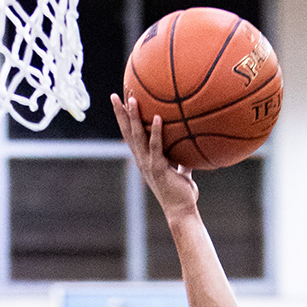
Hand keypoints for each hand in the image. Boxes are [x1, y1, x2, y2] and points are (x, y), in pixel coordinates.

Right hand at [110, 93, 197, 219]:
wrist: (180, 211)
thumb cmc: (182, 194)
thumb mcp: (182, 173)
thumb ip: (182, 161)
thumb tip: (191, 149)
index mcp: (144, 159)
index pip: (131, 135)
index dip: (124, 119)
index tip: (121, 102)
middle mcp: (142, 160)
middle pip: (127, 132)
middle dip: (120, 113)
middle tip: (115, 95)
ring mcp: (147, 164)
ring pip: (137, 136)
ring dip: (133, 117)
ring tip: (131, 99)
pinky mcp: (157, 168)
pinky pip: (156, 146)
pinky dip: (156, 131)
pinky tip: (157, 117)